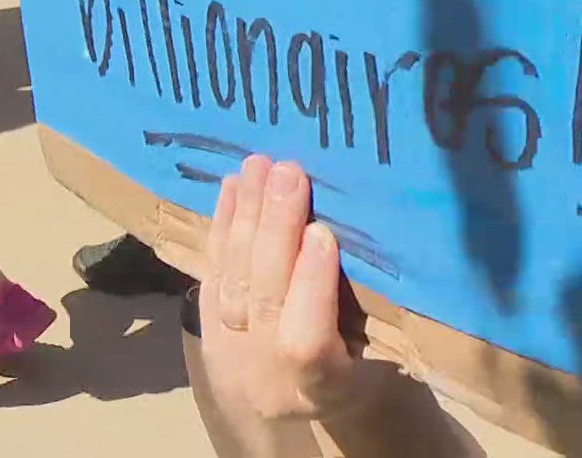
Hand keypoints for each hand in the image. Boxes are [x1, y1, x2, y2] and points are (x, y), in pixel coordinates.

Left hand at [200, 156, 370, 421]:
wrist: (294, 415)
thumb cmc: (355, 376)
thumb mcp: (374, 362)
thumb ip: (367, 315)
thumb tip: (365, 238)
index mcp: (320, 390)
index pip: (308, 341)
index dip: (311, 285)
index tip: (322, 230)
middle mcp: (267, 377)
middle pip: (265, 297)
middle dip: (275, 228)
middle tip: (289, 172)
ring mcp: (231, 354)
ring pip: (233, 279)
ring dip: (245, 216)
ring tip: (258, 167)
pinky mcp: (206, 331)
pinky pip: (211, 272)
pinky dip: (221, 226)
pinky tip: (230, 187)